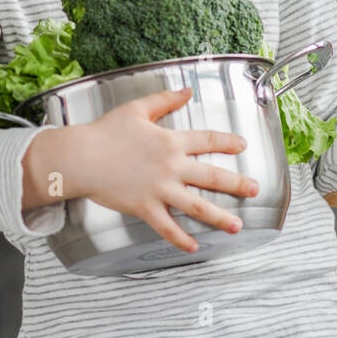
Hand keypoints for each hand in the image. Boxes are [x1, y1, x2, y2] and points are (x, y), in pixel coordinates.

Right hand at [25, 87, 259, 252]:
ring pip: (197, 206)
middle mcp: (171, 167)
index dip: (228, 142)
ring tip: (237, 226)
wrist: (81, 157)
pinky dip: (181, 239)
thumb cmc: (106, 131)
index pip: (208, 140)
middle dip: (237, 184)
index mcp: (171, 141)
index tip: (243, 146)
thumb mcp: (138, 108)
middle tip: (255, 189)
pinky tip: (194, 246)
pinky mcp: (145, 207)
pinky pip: (167, 227)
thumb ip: (166, 99)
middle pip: (212, 177)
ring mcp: (159, 190)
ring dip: (219, 217)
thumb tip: (187, 90)